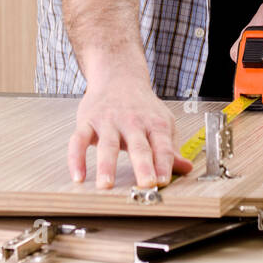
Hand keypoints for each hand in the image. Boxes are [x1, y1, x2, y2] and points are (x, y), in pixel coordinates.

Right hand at [68, 67, 193, 188]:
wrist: (119, 77)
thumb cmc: (142, 106)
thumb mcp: (162, 123)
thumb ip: (170, 150)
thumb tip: (186, 169)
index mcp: (154, 124)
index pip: (162, 146)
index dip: (164, 164)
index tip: (164, 181)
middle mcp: (132, 122)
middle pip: (139, 146)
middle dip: (143, 166)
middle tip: (145, 184)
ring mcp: (108, 121)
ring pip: (108, 144)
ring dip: (106, 165)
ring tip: (105, 185)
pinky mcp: (87, 121)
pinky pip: (79, 141)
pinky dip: (76, 159)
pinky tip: (78, 176)